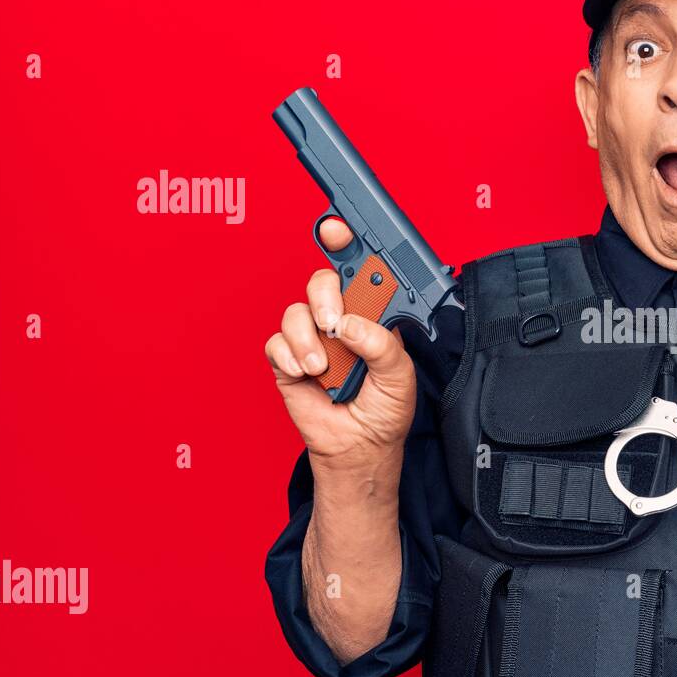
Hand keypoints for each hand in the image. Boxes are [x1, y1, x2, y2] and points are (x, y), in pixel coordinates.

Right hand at [264, 217, 416, 468]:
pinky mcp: (288, 359)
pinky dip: (290, 356)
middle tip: (333, 320)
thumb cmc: (385, 409)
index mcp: (373, 314)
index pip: (360, 269)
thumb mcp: (400, 375)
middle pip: (322, 280)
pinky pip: (276, 343)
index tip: (337, 229)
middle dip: (324, 293)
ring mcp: (312, 338)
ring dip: (308, 338)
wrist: (359, 448)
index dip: (346, 242)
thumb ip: (381, 344)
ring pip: (295, 311)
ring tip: (323, 366)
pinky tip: (306, 373)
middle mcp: (340, 320)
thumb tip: (349, 323)